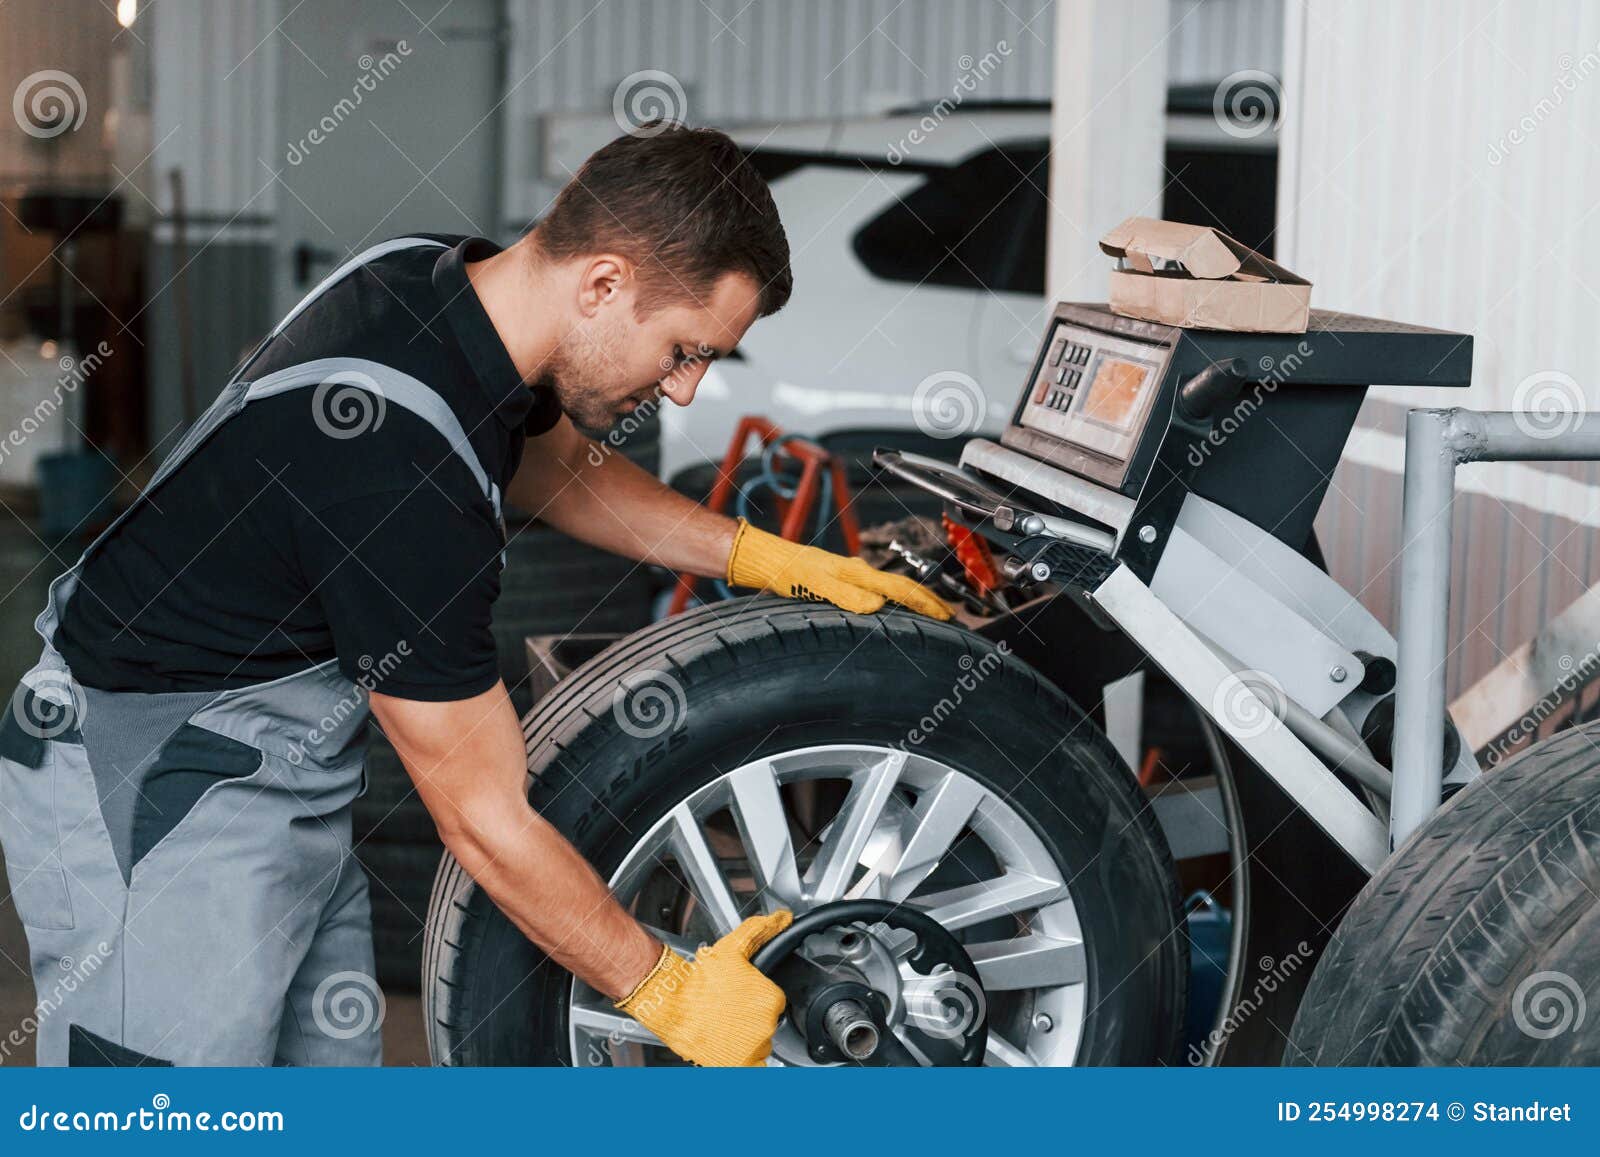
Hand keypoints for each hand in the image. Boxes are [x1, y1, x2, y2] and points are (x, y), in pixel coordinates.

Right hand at [616, 911, 792, 1066]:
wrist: (671, 1001)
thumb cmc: (699, 979)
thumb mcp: (733, 947)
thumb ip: (761, 931)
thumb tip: (782, 918)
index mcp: (771, 999)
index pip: (775, 1002)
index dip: (757, 998)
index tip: (742, 997)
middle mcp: (767, 1025)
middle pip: (767, 1024)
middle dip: (751, 1018)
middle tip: (730, 1009)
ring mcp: (753, 1048)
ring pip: (759, 1044)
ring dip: (746, 1038)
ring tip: (724, 1025)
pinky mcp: (738, 1065)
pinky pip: (753, 1068)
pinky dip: (745, 1061)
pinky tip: (729, 1047)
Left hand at [725, 519, 951, 619]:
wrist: (768, 560)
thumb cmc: (788, 571)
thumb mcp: (815, 586)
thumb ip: (846, 595)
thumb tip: (876, 606)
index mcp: (858, 573)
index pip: (901, 589)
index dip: (926, 604)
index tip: (947, 616)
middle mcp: (858, 572)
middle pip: (902, 587)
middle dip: (928, 601)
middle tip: (950, 616)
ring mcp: (851, 576)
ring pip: (892, 589)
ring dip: (913, 602)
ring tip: (930, 613)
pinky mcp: (841, 581)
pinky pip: (877, 592)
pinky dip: (893, 601)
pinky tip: (891, 609)